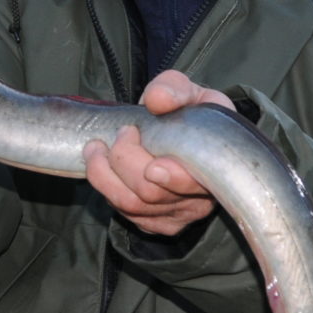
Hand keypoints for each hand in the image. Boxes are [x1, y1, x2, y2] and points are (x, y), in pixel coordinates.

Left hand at [83, 70, 237, 235]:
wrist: (181, 134)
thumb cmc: (187, 112)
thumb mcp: (187, 91)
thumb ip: (174, 89)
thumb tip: (157, 100)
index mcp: (216, 165)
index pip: (194, 184)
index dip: (173, 178)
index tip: (152, 164)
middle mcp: (201, 199)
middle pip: (152, 193)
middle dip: (124, 160)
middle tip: (121, 132)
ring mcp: (179, 215)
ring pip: (131, 206)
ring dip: (103, 175)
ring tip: (95, 147)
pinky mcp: (158, 223)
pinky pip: (124, 213)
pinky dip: (106, 188)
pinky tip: (104, 167)